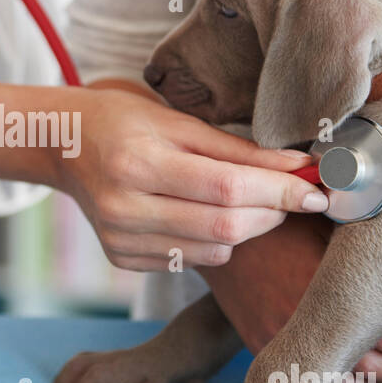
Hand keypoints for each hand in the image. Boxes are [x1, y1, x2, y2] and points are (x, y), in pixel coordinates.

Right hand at [53, 87, 330, 269]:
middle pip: (224, 227)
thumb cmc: (125, 122)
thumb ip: (240, 150)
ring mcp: (120, 240)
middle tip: (292, 195)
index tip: (316, 189)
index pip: (226, 187)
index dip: (278, 191)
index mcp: (138, 163)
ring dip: (246, 229)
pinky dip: (212, 241)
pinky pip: (190, 260)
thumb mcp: (180, 122)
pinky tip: (201, 214)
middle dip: (271, 213)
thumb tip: (298, 167)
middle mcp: (124, 207)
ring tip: (245, 200)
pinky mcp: (122, 259)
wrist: (66, 145)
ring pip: (213, 250)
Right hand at [199, 217, 381, 382]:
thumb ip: (369, 247)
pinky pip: (309, 381)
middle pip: (370, 366)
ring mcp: (280, 339)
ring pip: (341, 382)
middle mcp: (305, 322)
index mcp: (327, 291)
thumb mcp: (331, 224)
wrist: (224, 234)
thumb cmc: (285, 223)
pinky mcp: (262, 346)